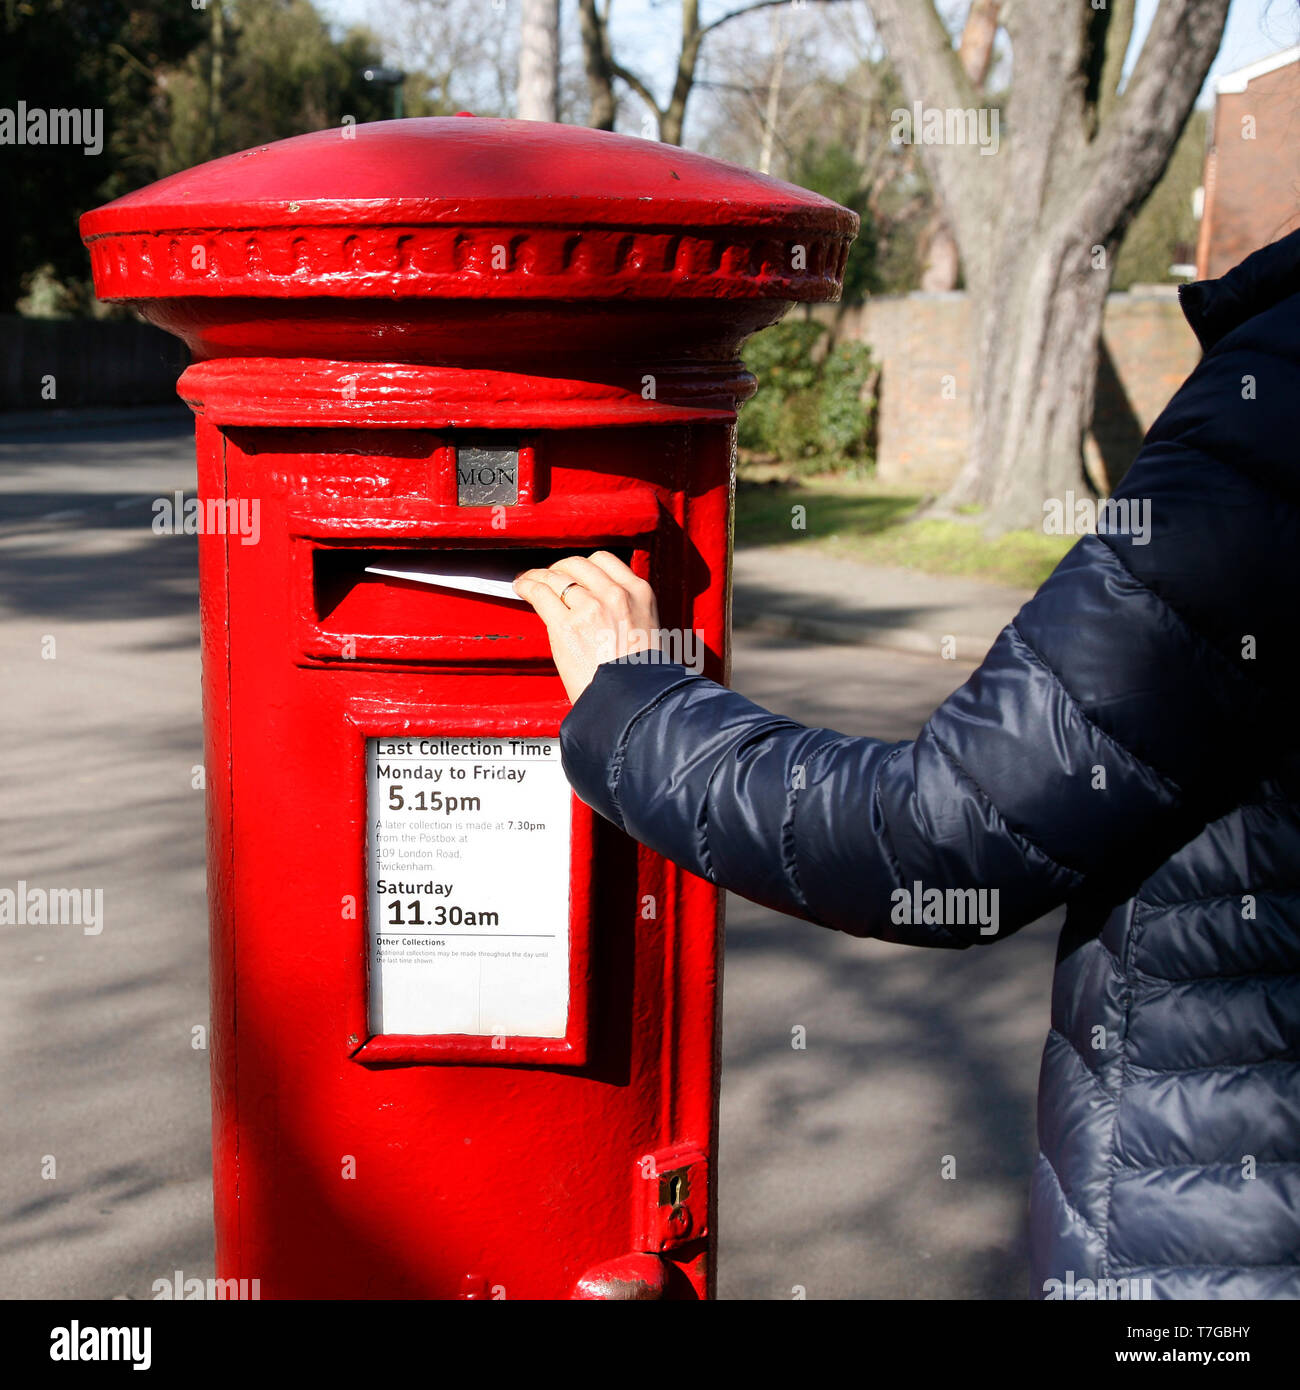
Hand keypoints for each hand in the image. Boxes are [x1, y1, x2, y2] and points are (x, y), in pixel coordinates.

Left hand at [513, 551, 660, 702]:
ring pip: (556, 577)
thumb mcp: (647, 629)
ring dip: (538, 576)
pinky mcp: (567, 625)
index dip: (582, 565)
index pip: (604, 561)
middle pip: (577, 564)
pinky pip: (540, 593)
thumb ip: (626, 610)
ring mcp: (590, 607)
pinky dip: (527, 586)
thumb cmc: (641, 676)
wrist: (634, 700)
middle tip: (549, 578)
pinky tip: (522, 588)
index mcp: (639, 593)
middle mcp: (615, 594)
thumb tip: (600, 605)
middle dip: (559, 569)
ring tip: (529, 581)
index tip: (573, 572)